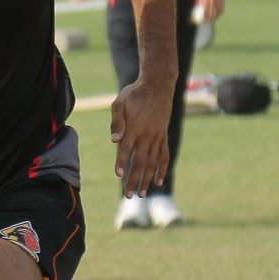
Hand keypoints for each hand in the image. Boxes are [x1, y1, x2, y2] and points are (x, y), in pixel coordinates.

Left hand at [110, 80, 172, 196]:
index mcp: (134, 127)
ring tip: (142, 193)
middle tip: (129, 195)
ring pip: (152, 162)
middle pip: (140, 161)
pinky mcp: (163, 136)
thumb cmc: (134, 93)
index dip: (121, 162)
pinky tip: (159, 181)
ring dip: (147, 179)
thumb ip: (116, 122)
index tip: (118, 175)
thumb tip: (114, 140)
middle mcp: (147, 135)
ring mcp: (157, 136)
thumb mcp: (119, 102)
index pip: (126, 149)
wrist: (158, 85)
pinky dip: (162, 169)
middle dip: (133, 179)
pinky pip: (164, 155)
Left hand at [195, 0, 224, 23]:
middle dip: (209, 19)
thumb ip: (199, 5)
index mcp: (205, 1)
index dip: (204, 17)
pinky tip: (217, 16)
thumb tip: (195, 13)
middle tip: (208, 22)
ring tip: (213, 20)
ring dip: (215, 17)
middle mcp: (212, 1)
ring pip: (217, 12)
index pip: (205, 11)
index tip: (203, 21)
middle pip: (211, 12)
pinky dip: (219, 14)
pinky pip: (221, 10)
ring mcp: (217, 2)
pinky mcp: (221, 2)